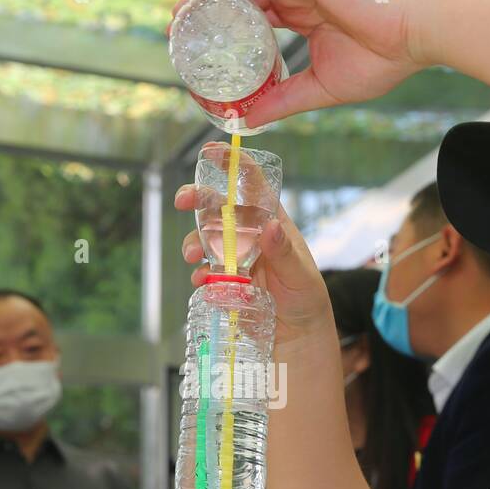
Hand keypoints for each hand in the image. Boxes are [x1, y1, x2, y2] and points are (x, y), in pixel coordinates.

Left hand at [171, 0, 427, 128]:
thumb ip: (283, 100)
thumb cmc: (380, 61)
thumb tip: (246, 121)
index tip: (198, 52)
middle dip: (204, 11)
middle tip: (178, 36)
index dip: (223, 29)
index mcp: (303, 13)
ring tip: (180, 17)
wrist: (413, 36)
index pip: (252, 14)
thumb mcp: (320, 89)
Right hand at [175, 169, 329, 344]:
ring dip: (193, 242)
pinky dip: (199, 275)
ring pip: (206, 239)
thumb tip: (269, 226)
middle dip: (197, 199)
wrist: (297, 336)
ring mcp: (235, 257)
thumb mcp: (301, 275)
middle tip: (182, 200)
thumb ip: (283, 252)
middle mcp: (250, 235)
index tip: (212, 152)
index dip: (232, 164)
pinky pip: (204, 272)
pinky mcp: (225, 281)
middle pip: (219, 208)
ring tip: (192, 256)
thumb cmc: (306, 298)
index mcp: (272, 222)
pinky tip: (202, 282)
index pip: (252, 185)